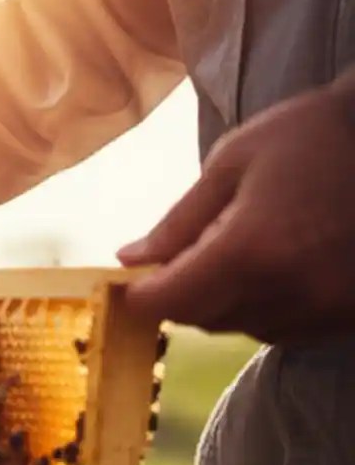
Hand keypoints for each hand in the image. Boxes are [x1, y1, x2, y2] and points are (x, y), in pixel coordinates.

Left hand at [117, 79, 354, 343]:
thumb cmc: (310, 136)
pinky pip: (288, 328)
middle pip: (204, 318)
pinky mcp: (351, 316)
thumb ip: (178, 221)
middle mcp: (289, 291)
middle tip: (188, 255)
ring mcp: (326, 309)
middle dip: (183, 293)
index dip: (141, 295)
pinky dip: (267, 306)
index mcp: (250, 249)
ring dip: (227, 300)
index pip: (171, 300)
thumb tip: (131, 259)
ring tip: (243, 251)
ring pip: (244, 327)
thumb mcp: (231, 163)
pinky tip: (278, 265)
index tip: (132, 281)